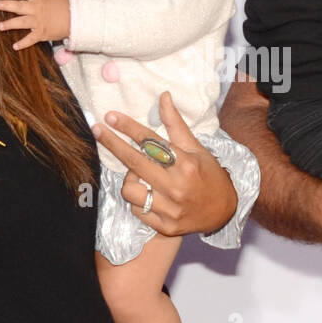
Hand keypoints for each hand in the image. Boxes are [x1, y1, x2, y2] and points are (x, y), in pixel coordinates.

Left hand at [0, 0, 70, 48]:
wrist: (77, 19)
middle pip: (18, 6)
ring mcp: (39, 21)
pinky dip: (22, 44)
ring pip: (21, 22)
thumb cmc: (66, 6)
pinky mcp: (42, 33)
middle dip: (5, 5)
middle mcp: (37, 9)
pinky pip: (30, 39)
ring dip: (9, 24)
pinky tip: (14, 46)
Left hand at [93, 91, 237, 236]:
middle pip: (134, 162)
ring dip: (130, 180)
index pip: (151, 141)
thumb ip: (175, 124)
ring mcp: (170, 209)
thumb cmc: (209, 175)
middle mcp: (177, 186)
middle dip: (112, 144)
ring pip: (130, 190)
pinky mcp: (164, 226)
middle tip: (97, 130)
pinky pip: (137, 210)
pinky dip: (138, 200)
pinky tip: (148, 195)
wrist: (224, 212)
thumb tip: (163, 96)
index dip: (128, 127)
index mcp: (186, 164)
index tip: (110, 117)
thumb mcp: (196, 148)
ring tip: (140, 176)